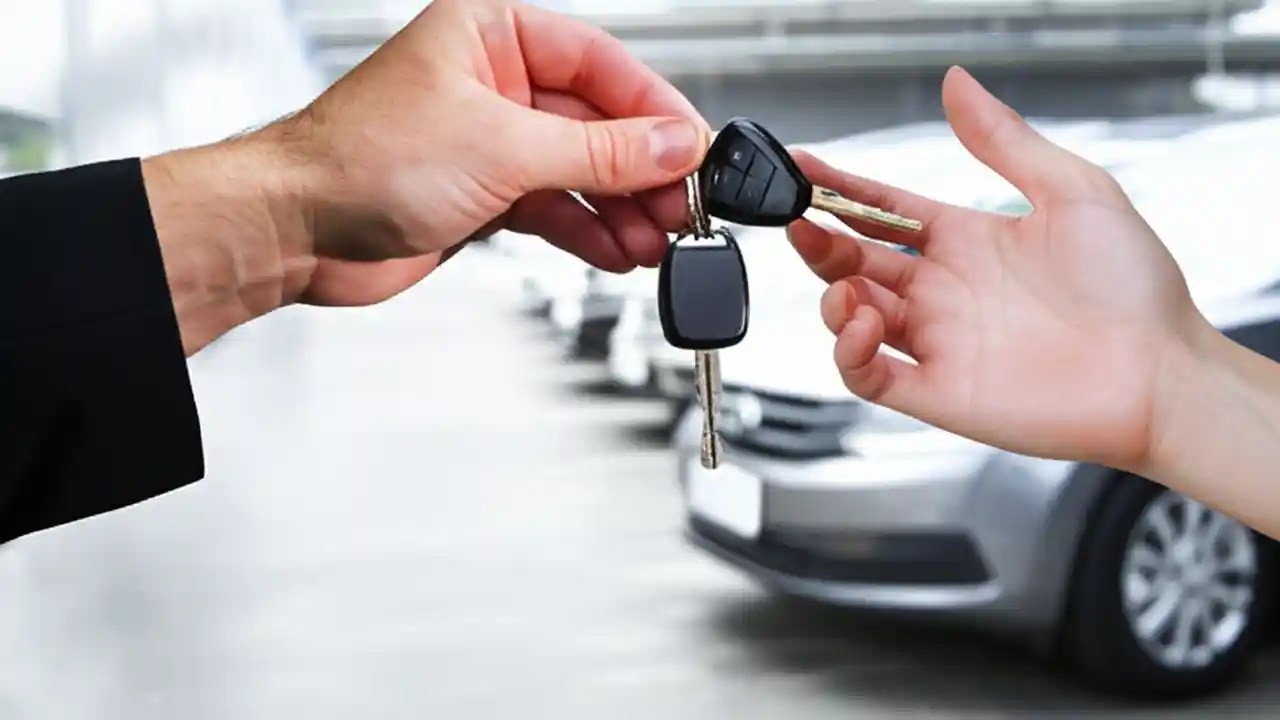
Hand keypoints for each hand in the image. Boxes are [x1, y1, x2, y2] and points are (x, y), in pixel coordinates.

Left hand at [283, 0, 708, 305]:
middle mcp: (495, 81)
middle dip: (643, 171)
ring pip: (581, 171)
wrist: (296, 231)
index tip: (696, 150)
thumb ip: (599, 151)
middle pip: (598, 122)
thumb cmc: (358, 159)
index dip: (655, 109)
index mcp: (492, 33)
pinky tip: (617, 252)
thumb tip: (673, 144)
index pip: (601, 63)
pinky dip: (587, 232)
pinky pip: (555, 207)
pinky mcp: (484, 192)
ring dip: (622, 210)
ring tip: (658, 241)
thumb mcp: (502, 147)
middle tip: (685, 207)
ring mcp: (491, 140)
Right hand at [787, 67, 1208, 471]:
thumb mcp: (1072, 190)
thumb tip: (957, 84)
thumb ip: (1004, 141)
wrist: (1160, 373)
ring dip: (832, 297)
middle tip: (801, 222)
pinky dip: (848, 352)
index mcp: (967, 242)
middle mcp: (944, 292)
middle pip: (855, 262)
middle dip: (820, 242)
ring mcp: (937, 343)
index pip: (883, 211)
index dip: (840, 189)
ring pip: (852, 317)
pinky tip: (860, 324)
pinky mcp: (937, 391)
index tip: (804, 165)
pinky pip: (869, 375)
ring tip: (844, 285)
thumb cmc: (1131, 286)